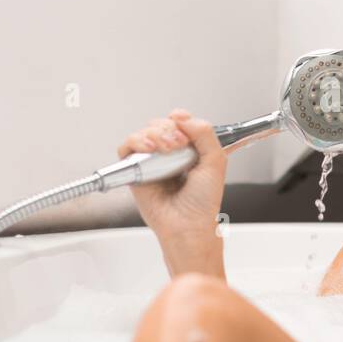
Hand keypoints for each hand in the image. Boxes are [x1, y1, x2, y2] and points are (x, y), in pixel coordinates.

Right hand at [117, 109, 226, 277]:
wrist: (188, 224)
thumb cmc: (203, 202)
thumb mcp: (216, 160)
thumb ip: (204, 133)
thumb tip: (183, 117)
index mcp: (189, 150)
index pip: (180, 122)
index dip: (181, 121)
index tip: (186, 132)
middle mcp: (169, 154)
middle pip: (160, 124)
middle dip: (169, 129)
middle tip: (178, 144)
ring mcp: (152, 162)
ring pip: (144, 133)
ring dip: (154, 134)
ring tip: (166, 149)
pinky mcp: (135, 171)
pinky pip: (126, 148)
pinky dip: (135, 143)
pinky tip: (148, 150)